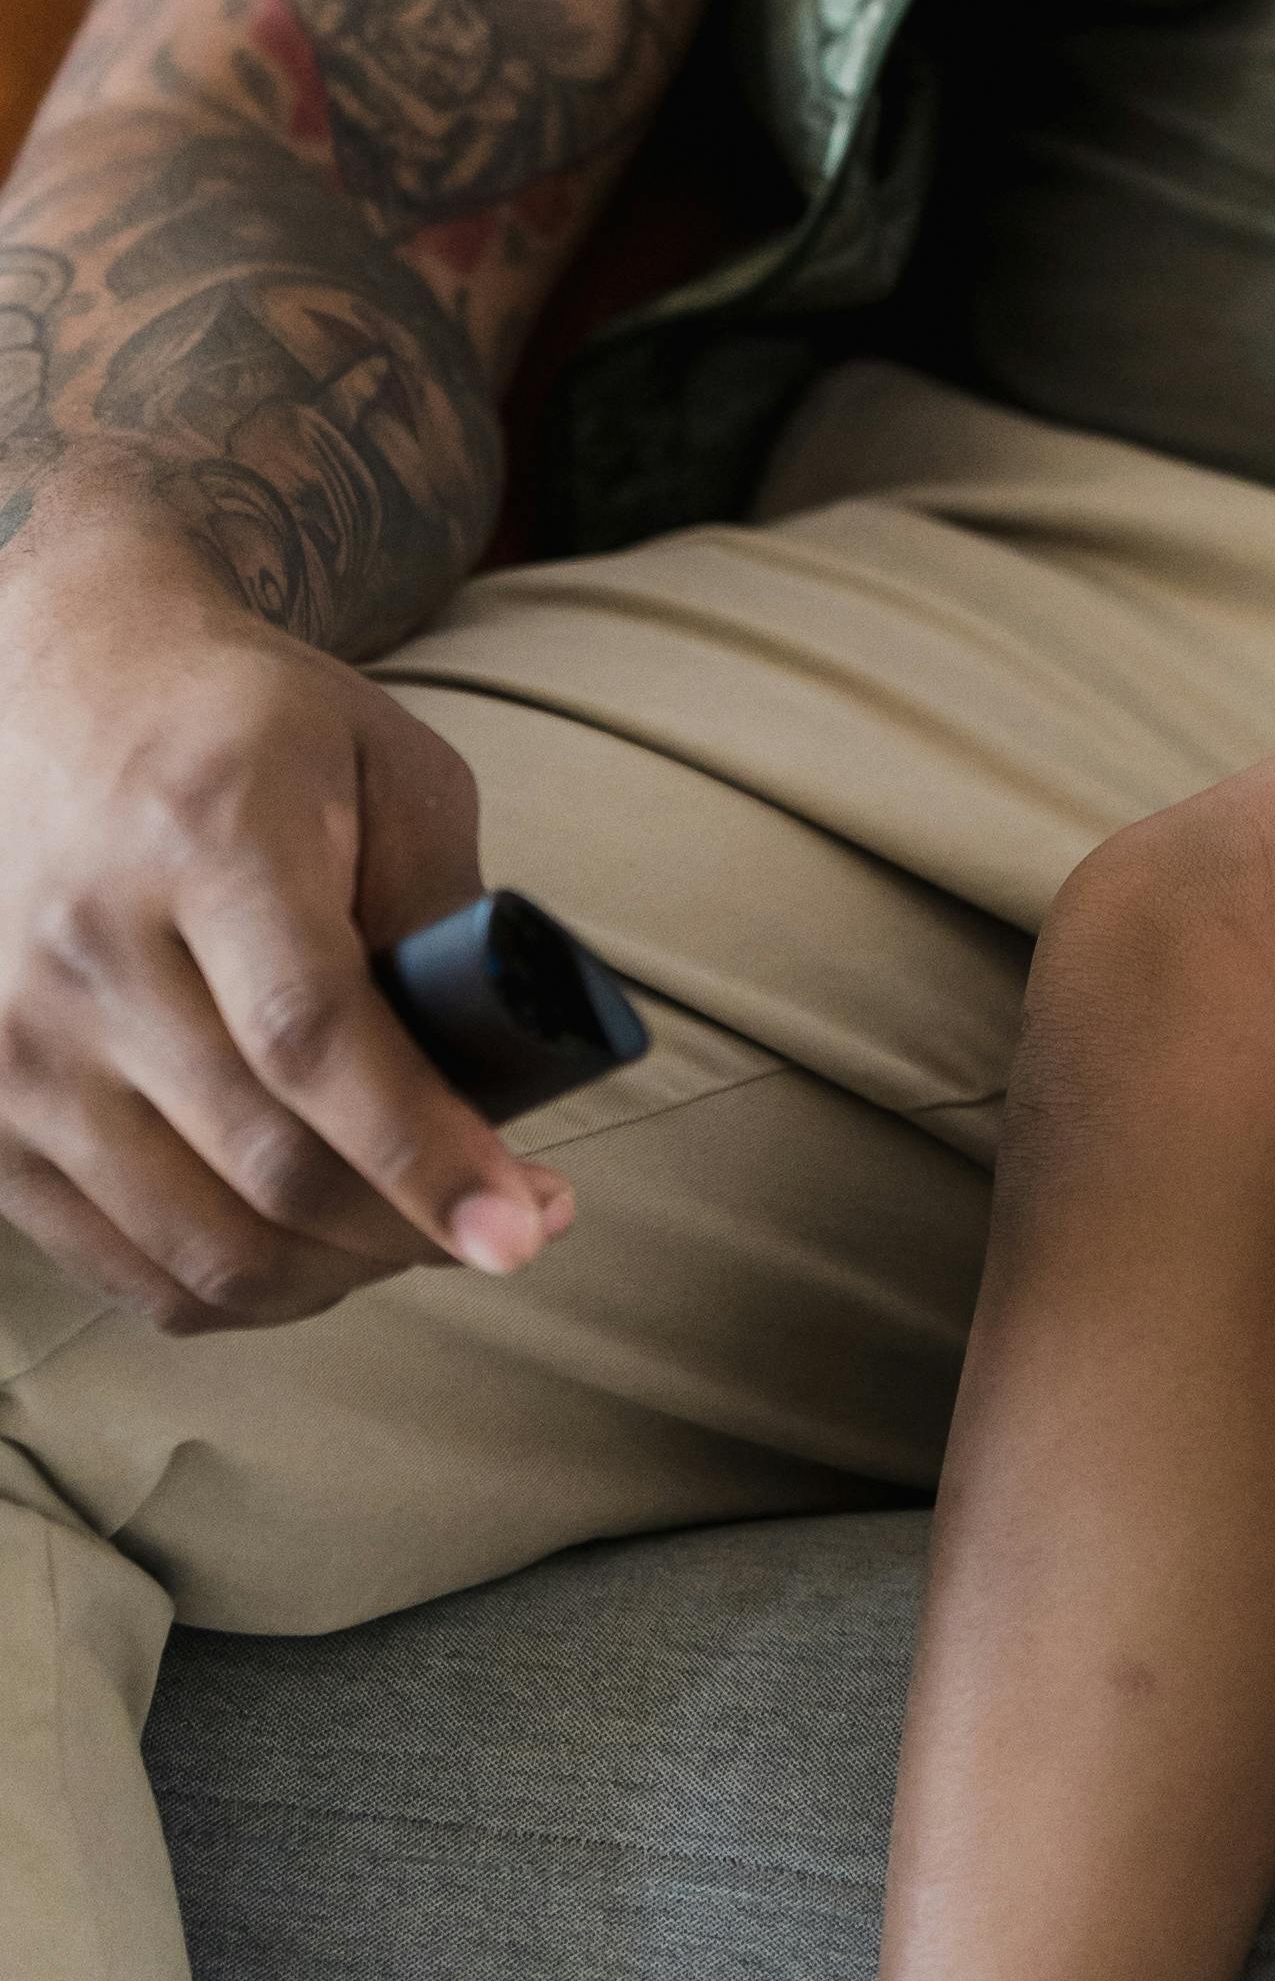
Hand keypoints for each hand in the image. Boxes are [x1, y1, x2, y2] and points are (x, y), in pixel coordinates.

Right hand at [0, 494, 575, 1327]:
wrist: (62, 692)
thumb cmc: (250, 729)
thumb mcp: (390, 763)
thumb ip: (446, 911)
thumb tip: (493, 1085)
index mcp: (207, 839)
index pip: (316, 1039)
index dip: (424, 1154)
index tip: (519, 1230)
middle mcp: (92, 951)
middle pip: (264, 1163)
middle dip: (410, 1230)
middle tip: (505, 1225)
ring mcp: (20, 1047)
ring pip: (197, 1245)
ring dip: (332, 1279)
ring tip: (412, 1239)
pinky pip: (122, 1263)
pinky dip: (233, 1288)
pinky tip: (310, 1253)